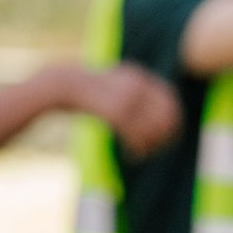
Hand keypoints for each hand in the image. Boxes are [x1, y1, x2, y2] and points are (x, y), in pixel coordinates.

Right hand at [48, 64, 182, 159]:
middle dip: (164, 134)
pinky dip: (138, 147)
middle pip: (165, 114)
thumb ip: (129, 93)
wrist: (60, 83)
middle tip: (154, 148)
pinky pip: (135, 133)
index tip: (166, 136)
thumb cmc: (83, 91)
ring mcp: (127, 97)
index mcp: (138, 77)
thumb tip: (145, 108)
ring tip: (142, 154)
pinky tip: (133, 155)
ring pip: (152, 126)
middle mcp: (137, 85)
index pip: (169, 100)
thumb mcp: (111, 86)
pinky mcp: (115, 110)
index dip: (172, 120)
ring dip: (151, 144)